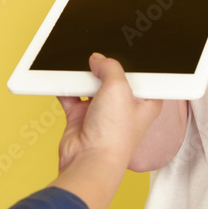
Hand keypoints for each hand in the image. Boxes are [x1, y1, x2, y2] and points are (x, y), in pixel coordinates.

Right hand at [56, 53, 162, 172]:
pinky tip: (62, 76)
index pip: (143, 76)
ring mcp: (102, 112)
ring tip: (78, 62)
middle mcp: (124, 107)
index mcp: (145, 101)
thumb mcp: (119, 87)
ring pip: (91, 85)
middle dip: (104, 66)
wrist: (88, 161)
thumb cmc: (114, 134)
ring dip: (83, 75)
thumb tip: (98, 59)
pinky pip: (72, 95)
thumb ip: (110, 67)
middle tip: (97, 54)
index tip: (127, 47)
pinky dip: (66, 86)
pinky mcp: (81, 117)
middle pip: (114, 77)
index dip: (135, 63)